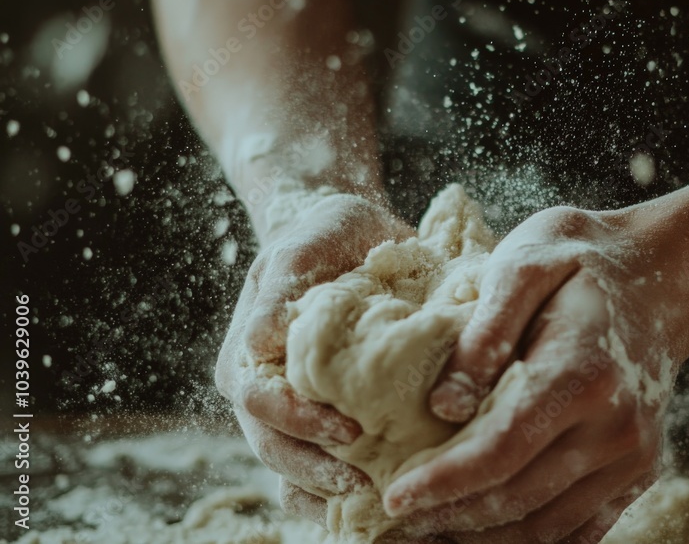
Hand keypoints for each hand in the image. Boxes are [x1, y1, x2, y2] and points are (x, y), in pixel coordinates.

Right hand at [215, 192, 413, 524]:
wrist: (351, 236)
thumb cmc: (321, 237)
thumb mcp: (302, 245)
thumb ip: (283, 282)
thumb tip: (261, 341)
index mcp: (248, 357)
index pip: (261, 405)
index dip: (299, 424)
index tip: (350, 433)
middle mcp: (264, 392)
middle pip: (276, 450)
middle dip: (317, 474)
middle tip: (367, 487)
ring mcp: (294, 410)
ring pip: (295, 470)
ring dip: (328, 495)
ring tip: (377, 505)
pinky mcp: (330, 416)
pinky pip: (326, 464)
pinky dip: (346, 490)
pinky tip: (385, 498)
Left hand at [381, 205, 688, 542]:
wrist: (663, 274)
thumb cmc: (580, 261)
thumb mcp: (524, 264)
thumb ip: (484, 332)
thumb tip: (441, 407)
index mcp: (584, 372)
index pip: (503, 446)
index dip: (445, 480)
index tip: (392, 496)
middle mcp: (617, 426)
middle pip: (519, 496)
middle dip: (448, 516)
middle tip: (391, 521)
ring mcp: (633, 454)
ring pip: (546, 524)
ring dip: (481, 537)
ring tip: (425, 534)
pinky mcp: (637, 469)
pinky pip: (579, 527)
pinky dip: (528, 539)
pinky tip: (480, 535)